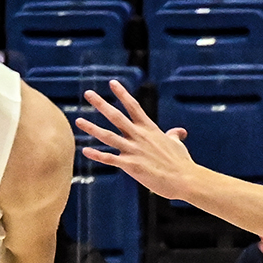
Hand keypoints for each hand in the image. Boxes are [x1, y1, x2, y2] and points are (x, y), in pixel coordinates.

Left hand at [76, 80, 194, 197]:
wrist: (185, 179)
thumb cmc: (182, 163)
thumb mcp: (177, 145)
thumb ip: (174, 136)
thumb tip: (179, 131)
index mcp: (150, 129)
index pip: (133, 107)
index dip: (122, 94)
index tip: (112, 83)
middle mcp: (139, 136)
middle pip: (116, 116)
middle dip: (101, 104)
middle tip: (88, 93)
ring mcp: (134, 150)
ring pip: (108, 137)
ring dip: (92, 128)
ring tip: (78, 120)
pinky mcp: (131, 166)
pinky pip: (110, 159)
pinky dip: (97, 155)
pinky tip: (85, 151)